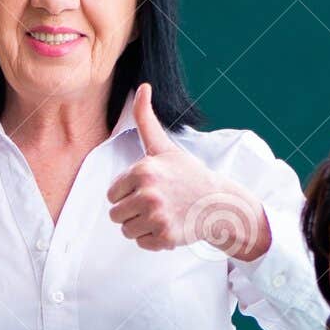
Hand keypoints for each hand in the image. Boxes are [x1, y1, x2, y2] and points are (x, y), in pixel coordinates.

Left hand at [106, 82, 270, 260]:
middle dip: (132, 211)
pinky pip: (141, 243)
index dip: (127, 193)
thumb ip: (146, 120)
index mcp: (143, 170)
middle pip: (116, 214)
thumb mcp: (164, 147)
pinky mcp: (165, 236)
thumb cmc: (188, 174)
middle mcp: (148, 193)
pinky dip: (153, 239)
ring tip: (162, 214)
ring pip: (126, 230)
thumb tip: (142, 86)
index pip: (112, 193)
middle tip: (156, 204)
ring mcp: (157, 216)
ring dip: (141, 226)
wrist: (217, 202)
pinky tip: (169, 225)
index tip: (148, 189)